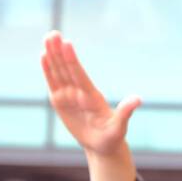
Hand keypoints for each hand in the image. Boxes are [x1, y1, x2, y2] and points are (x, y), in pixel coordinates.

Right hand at [41, 31, 139, 155]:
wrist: (102, 146)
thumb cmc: (112, 137)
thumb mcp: (119, 127)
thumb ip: (125, 112)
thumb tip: (138, 99)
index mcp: (92, 96)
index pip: (80, 75)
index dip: (72, 61)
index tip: (67, 44)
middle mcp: (79, 92)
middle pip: (67, 69)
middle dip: (59, 52)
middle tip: (53, 34)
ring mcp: (69, 95)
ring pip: (59, 72)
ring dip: (52, 56)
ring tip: (47, 38)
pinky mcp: (60, 101)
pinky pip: (53, 83)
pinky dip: (47, 70)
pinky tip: (43, 56)